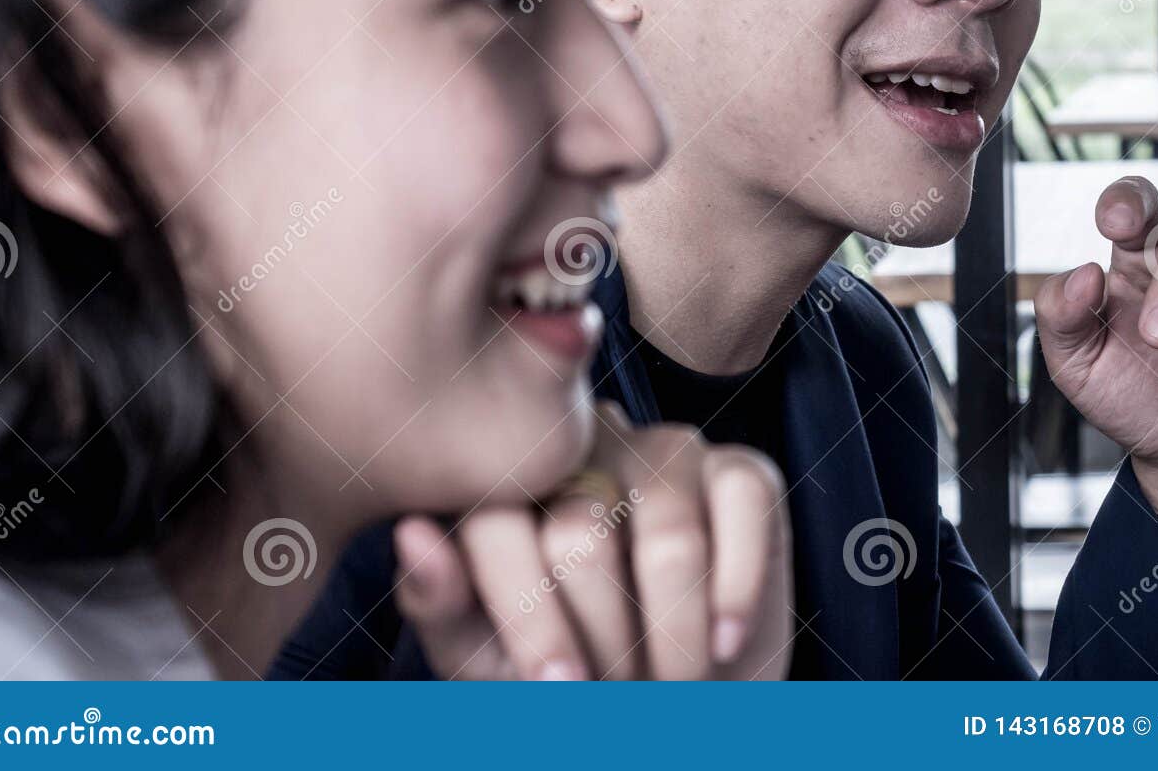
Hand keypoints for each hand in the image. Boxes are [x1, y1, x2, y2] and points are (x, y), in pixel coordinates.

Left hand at [392, 400, 791, 679]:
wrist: (682, 708)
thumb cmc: (569, 678)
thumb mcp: (487, 661)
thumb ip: (442, 601)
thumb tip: (413, 533)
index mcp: (512, 483)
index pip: (499, 523)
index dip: (529, 620)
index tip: (558, 692)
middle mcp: (586, 449)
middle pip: (583, 534)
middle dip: (606, 641)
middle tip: (623, 695)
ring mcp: (668, 450)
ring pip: (668, 532)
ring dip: (674, 634)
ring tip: (676, 684)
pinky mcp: (744, 470)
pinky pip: (743, 506)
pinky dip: (737, 590)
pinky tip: (724, 641)